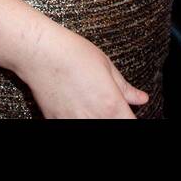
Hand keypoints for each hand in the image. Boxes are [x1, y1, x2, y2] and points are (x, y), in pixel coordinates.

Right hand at [15, 22, 148, 117]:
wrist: (40, 53)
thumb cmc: (72, 53)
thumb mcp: (107, 66)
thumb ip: (125, 88)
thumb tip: (141, 98)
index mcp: (111, 106)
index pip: (130, 124)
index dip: (130, 118)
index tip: (127, 113)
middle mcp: (94, 119)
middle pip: (111, 126)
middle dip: (113, 117)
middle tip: (107, 105)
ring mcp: (73, 123)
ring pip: (92, 128)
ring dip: (95, 118)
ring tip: (89, 103)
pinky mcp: (56, 122)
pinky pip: (72, 124)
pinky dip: (76, 117)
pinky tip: (74, 105)